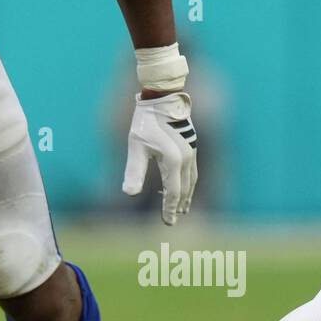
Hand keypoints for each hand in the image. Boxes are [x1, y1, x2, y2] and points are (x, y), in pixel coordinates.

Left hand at [122, 91, 196, 224]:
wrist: (163, 97)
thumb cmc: (146, 122)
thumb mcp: (136, 147)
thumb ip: (134, 171)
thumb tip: (128, 194)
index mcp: (173, 161)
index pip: (173, 193)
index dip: (169, 209)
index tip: (167, 223)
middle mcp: (186, 158)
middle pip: (185, 189)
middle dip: (179, 205)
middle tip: (174, 219)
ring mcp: (191, 151)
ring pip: (192, 179)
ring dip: (187, 195)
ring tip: (183, 206)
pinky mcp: (191, 144)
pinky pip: (192, 169)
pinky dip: (188, 181)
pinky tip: (182, 182)